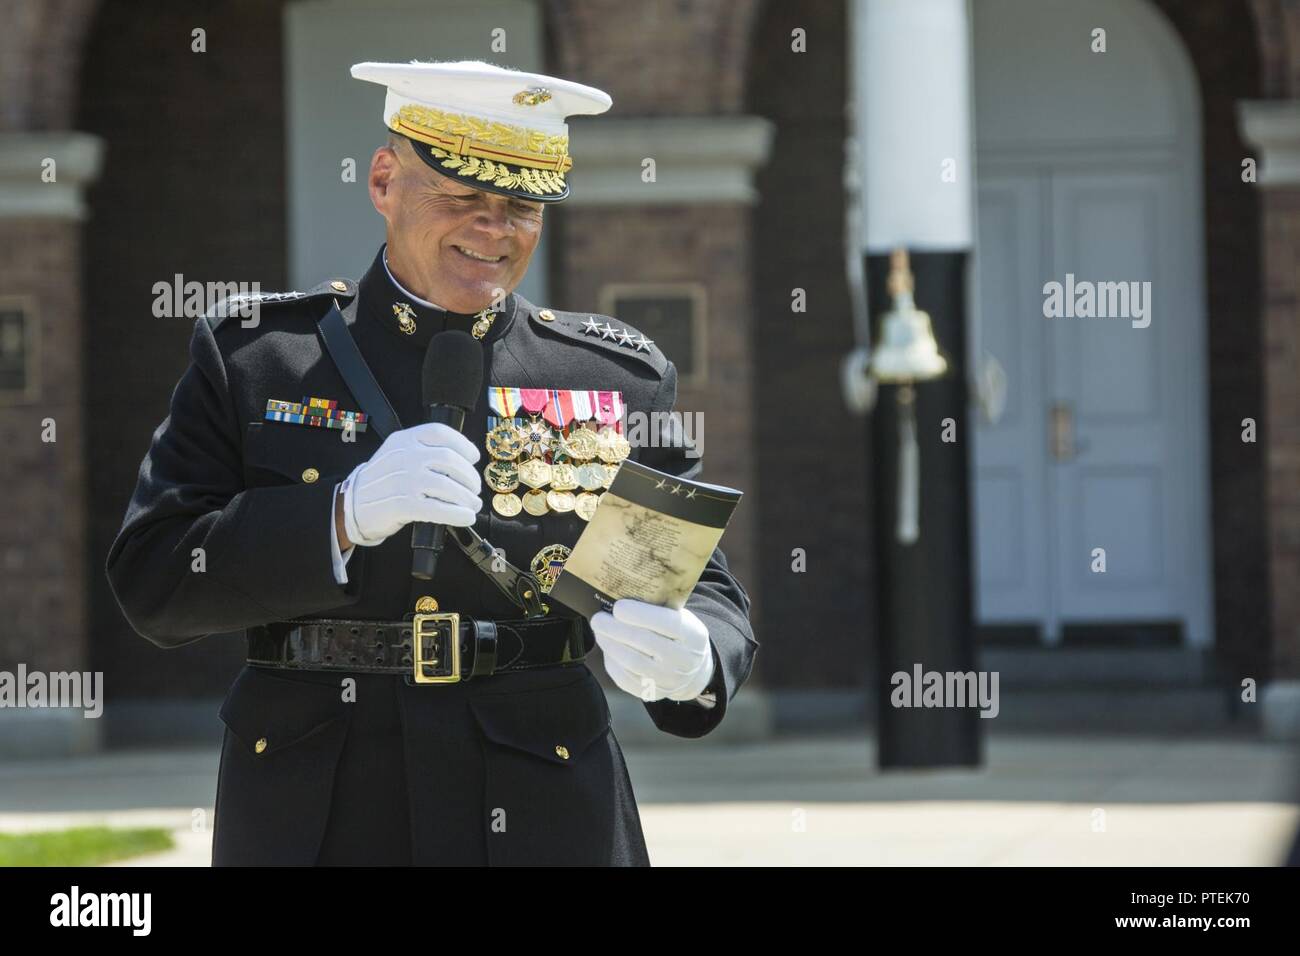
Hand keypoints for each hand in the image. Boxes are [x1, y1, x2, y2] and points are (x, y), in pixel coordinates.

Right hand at [341, 422, 481, 546]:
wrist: (353, 504)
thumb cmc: (383, 480)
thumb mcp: (397, 453)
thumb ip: (423, 449)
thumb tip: (463, 460)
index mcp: (404, 439)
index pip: (440, 433)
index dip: (463, 444)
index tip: (473, 457)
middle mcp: (404, 456)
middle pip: (449, 460)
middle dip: (469, 476)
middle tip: (475, 488)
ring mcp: (403, 480)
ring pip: (447, 486)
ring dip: (467, 497)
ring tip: (473, 504)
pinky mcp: (403, 505)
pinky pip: (438, 509)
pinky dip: (458, 514)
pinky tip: (466, 517)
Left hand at [591, 599, 714, 701]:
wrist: (692, 670)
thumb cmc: (679, 635)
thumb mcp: (681, 618)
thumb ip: (660, 608)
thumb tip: (622, 595)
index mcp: (693, 635)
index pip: (667, 624)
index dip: (640, 615)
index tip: (618, 607)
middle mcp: (683, 661)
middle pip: (644, 643)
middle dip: (616, 629)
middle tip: (598, 618)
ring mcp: (668, 681)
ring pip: (632, 663)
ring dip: (610, 644)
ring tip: (600, 631)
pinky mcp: (652, 693)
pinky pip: (625, 679)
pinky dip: (612, 662)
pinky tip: (607, 648)